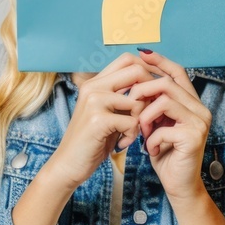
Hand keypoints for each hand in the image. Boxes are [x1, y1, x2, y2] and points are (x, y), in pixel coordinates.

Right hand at [44, 52, 158, 190]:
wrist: (68, 165)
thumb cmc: (93, 140)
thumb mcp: (110, 113)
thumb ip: (125, 97)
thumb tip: (154, 84)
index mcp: (95, 82)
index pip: (128, 59)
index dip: (148, 70)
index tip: (156, 89)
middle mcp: (93, 86)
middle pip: (136, 71)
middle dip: (150, 92)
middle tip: (148, 114)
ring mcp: (94, 101)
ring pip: (138, 100)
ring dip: (141, 121)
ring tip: (130, 134)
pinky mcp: (98, 120)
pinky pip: (132, 122)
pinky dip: (133, 135)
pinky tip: (122, 144)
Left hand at [128, 49, 211, 200]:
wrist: (178, 184)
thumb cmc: (166, 153)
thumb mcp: (157, 123)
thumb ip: (154, 104)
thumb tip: (136, 82)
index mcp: (192, 103)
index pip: (178, 72)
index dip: (160, 61)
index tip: (142, 53)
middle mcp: (201, 109)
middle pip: (168, 84)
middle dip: (142, 91)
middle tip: (129, 106)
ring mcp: (200, 122)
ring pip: (164, 101)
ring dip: (145, 116)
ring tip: (142, 132)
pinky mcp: (194, 137)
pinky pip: (163, 127)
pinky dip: (151, 139)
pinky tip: (152, 150)